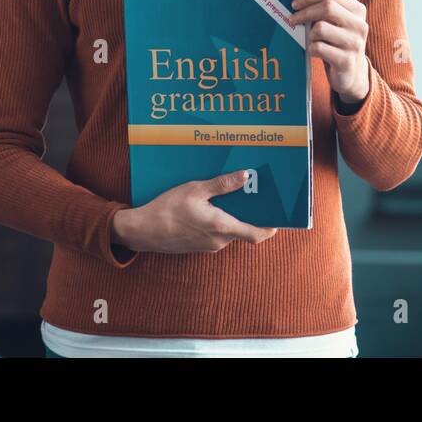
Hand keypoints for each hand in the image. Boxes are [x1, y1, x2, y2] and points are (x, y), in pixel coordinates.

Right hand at [111, 170, 277, 253]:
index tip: (278, 215)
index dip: (270, 226)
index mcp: (221, 227)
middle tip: (253, 193)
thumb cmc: (167, 209)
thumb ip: (221, 185)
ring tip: (230, 194)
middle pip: (243, 228)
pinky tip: (210, 206)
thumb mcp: (195, 190)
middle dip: (249, 212)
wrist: (143, 231)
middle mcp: (218, 241)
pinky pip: (217, 233)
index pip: (256, 234)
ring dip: (232, 215)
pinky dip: (219, 220)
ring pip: (229, 230)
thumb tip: (246, 176)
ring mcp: (208, 246)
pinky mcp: (199, 246)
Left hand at [288, 0, 370, 103]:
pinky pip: (319, 48)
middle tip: (292, 19)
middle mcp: (360, 25)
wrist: (353, 74)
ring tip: (309, 39)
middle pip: (327, 7)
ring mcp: (355, 43)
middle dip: (305, 12)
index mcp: (358, 10)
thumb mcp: (337, 24)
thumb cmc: (337, 43)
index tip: (295, 4)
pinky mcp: (346, 61)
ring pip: (320, 28)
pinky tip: (313, 51)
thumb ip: (324, 10)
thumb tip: (298, 1)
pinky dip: (310, 48)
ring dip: (309, 34)